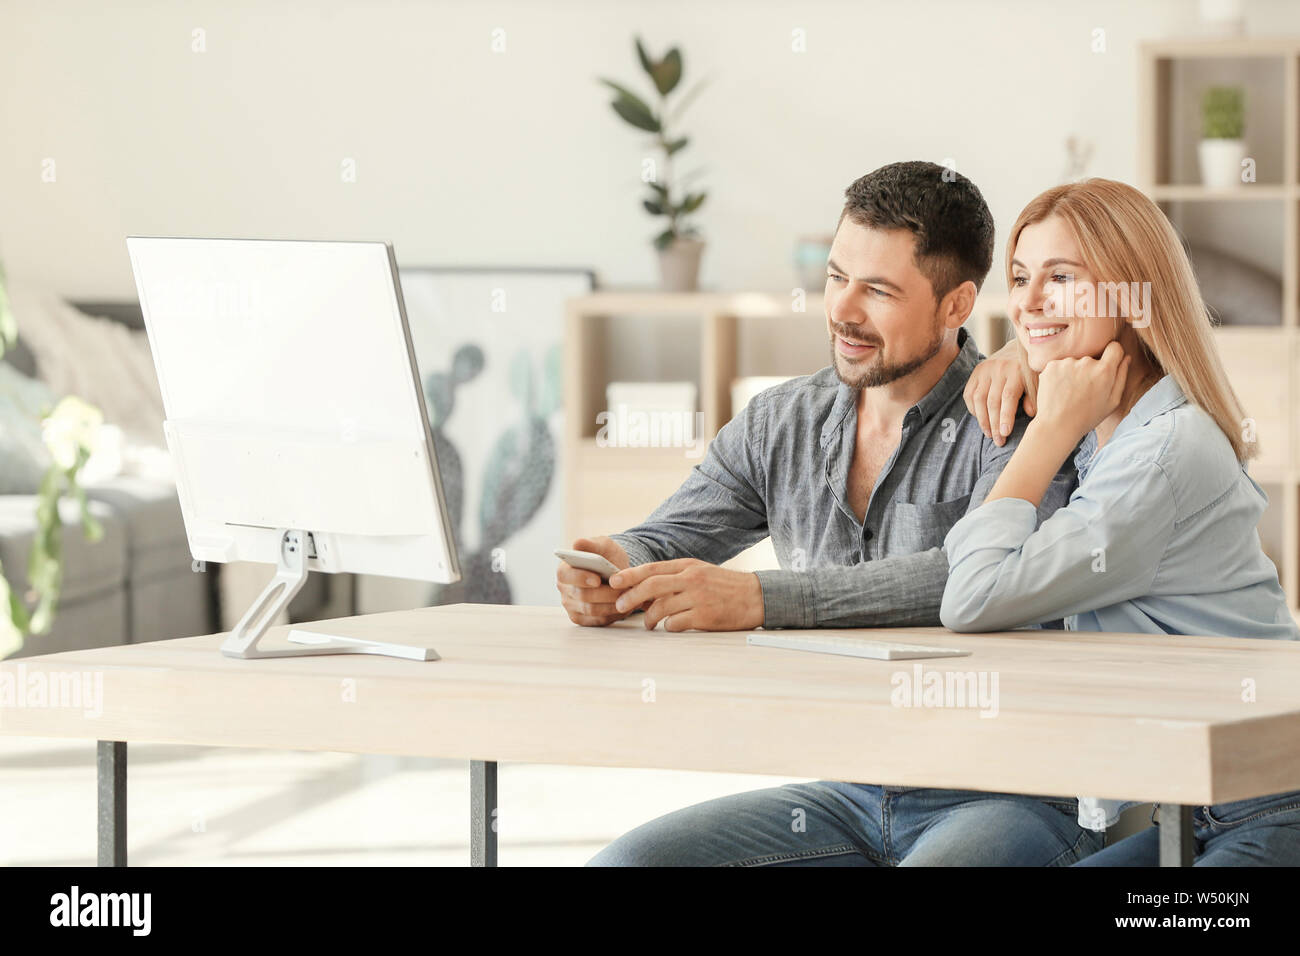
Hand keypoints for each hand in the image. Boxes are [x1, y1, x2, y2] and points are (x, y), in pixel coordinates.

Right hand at [556, 536, 638, 626]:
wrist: (616, 571)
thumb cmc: (606, 556)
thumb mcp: (602, 545)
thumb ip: (591, 544)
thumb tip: (577, 544)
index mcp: (564, 569)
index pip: (564, 575)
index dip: (580, 578)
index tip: (597, 579)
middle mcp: (564, 589)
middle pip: (581, 595)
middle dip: (604, 593)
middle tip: (623, 589)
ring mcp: (572, 606)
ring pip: (591, 610)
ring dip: (611, 604)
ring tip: (627, 596)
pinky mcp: (583, 618)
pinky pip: (598, 620)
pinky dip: (613, 614)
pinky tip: (625, 605)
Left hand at [610, 559, 763, 631]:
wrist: (757, 597)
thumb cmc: (726, 586)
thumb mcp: (701, 572)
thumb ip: (676, 576)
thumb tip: (645, 588)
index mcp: (689, 566)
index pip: (652, 568)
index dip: (630, 575)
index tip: (614, 581)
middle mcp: (692, 579)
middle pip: (651, 586)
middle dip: (631, 597)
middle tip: (620, 606)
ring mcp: (698, 598)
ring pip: (660, 608)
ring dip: (649, 618)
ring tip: (648, 624)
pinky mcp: (704, 617)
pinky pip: (675, 624)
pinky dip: (668, 627)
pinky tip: (671, 627)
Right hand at [963, 340, 1033, 445]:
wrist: (1017, 349)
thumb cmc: (1032, 371)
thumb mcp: (1039, 381)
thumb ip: (1035, 396)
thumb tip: (1031, 413)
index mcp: (1017, 370)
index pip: (1008, 396)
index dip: (1006, 416)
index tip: (1006, 433)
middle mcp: (999, 368)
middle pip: (992, 401)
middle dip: (994, 424)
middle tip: (999, 441)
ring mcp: (985, 369)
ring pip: (978, 399)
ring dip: (983, 420)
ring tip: (990, 434)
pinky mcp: (976, 372)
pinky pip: (969, 394)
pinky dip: (973, 409)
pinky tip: (981, 419)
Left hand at [1033, 341, 1131, 440]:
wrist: (1056, 425)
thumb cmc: (1087, 416)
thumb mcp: (1112, 401)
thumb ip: (1121, 376)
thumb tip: (1126, 357)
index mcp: (1104, 370)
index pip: (1114, 347)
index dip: (1112, 355)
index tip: (1108, 363)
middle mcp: (1086, 362)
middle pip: (1092, 357)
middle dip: (1090, 370)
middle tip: (1083, 390)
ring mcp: (1067, 363)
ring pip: (1074, 362)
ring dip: (1073, 373)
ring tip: (1069, 393)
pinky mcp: (1051, 366)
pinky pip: (1059, 365)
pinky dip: (1059, 375)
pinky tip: (1059, 390)